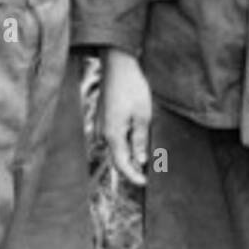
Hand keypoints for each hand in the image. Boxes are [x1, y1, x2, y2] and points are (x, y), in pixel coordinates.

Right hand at [97, 48, 151, 186]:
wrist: (117, 65)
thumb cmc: (132, 88)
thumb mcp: (143, 115)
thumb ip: (140, 140)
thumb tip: (139, 160)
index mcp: (112, 134)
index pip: (121, 164)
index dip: (133, 176)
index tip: (144, 183)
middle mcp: (102, 132)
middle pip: (117, 156)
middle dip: (131, 165)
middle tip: (148, 171)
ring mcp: (100, 124)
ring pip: (115, 146)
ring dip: (128, 151)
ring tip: (145, 151)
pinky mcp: (103, 117)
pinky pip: (113, 135)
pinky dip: (124, 139)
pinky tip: (135, 135)